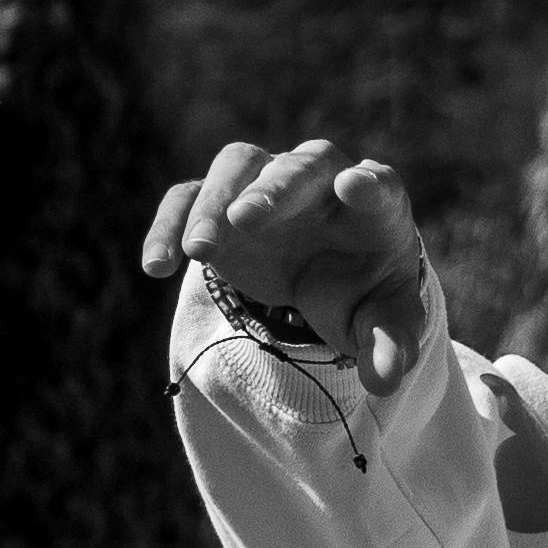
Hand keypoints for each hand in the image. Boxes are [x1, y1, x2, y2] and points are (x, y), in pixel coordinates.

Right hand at [139, 140, 435, 380]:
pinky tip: (156, 266)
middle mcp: (320, 180)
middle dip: (275, 189)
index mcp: (374, 204)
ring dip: (215, 204)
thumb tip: (385, 380)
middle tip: (247, 217)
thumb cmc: (365, 292)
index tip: (354, 186)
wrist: (331, 279)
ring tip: (198, 252)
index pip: (377, 184)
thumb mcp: (385, 322)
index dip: (368, 185)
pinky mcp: (221, 203)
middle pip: (301, 167)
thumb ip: (391, 346)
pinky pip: (188, 197)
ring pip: (238, 168)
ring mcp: (266, 183)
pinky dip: (168, 225)